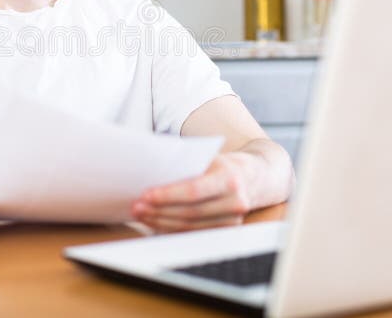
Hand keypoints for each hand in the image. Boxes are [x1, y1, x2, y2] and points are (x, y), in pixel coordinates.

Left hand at [131, 152, 254, 232]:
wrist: (254, 176)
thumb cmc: (222, 164)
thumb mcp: (208, 157)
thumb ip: (186, 166)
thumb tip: (151, 173)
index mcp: (229, 178)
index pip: (194, 191)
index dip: (168, 195)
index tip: (146, 195)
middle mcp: (235, 202)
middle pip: (190, 212)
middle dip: (159, 211)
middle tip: (137, 206)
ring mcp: (233, 220)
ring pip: (190, 226)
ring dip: (161, 222)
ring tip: (141, 214)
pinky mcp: (226, 231)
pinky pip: (194, 233)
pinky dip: (172, 228)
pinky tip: (155, 222)